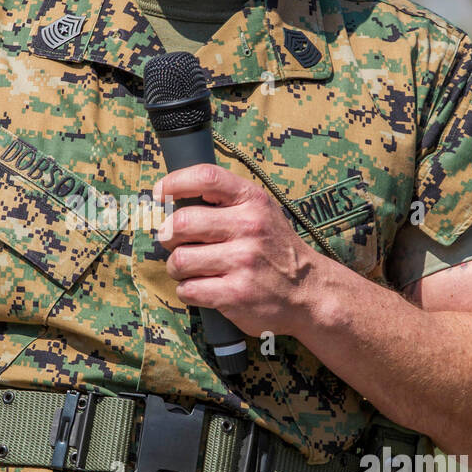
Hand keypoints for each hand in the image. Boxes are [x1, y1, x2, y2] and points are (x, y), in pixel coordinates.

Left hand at [152, 163, 318, 339]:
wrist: (310, 293)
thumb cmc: (276, 250)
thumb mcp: (262, 212)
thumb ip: (226, 201)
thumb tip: (173, 197)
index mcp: (253, 201)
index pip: (206, 177)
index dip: (175, 182)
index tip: (160, 193)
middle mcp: (249, 227)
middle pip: (181, 223)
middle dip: (168, 236)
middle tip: (173, 243)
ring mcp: (243, 262)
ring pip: (180, 260)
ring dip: (176, 267)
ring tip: (188, 269)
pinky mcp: (236, 294)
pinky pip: (188, 289)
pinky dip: (187, 290)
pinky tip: (201, 288)